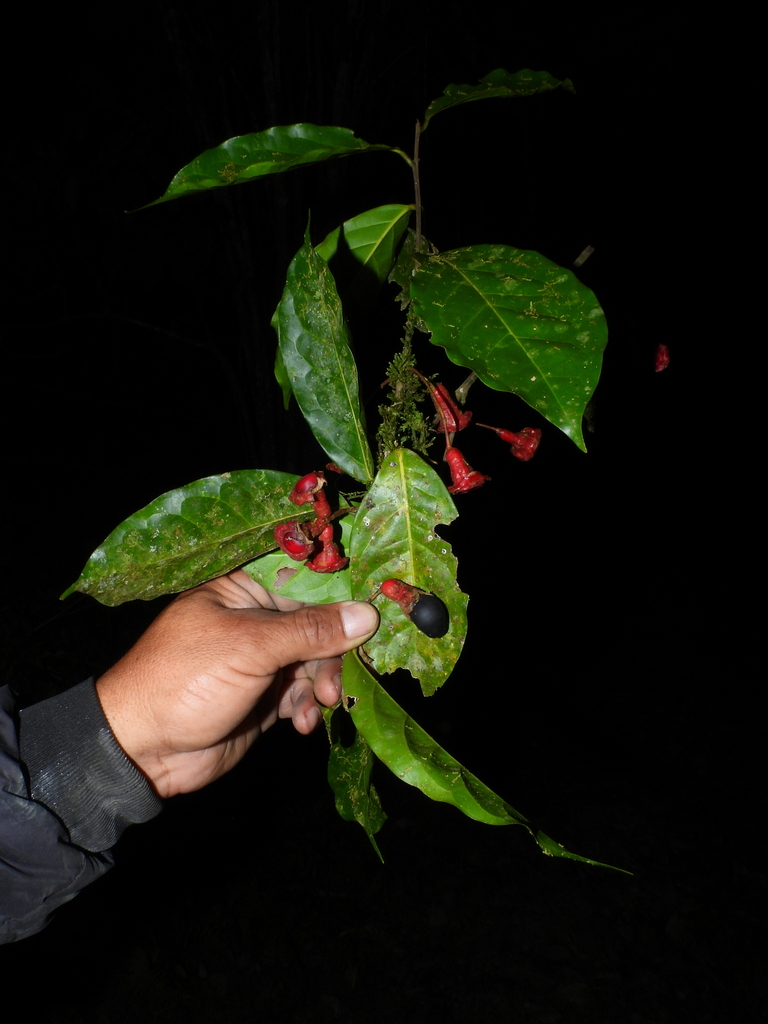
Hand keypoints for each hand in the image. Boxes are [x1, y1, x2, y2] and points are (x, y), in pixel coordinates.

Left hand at [95, 570, 378, 799]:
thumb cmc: (184, 681)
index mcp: (241, 590)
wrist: (142, 751)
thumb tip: (366, 614)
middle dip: (332, 652)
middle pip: (317, 624)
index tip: (374, 607)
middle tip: (335, 681)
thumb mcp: (249, 648)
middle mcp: (253, 620)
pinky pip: (302, 693)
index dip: (340, 593)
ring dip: (321, 683)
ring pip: (314, 661)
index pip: (303, 579)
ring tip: (316, 705)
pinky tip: (302, 723)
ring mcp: (259, 660)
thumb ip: (310, 630)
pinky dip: (307, 706)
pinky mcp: (264, 697)